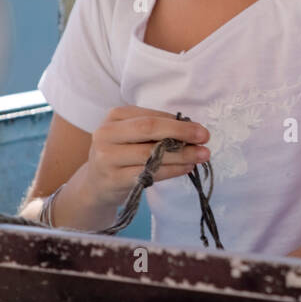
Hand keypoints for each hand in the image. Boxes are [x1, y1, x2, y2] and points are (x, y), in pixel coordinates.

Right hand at [78, 106, 212, 207]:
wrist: (95, 185)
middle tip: (205, 138)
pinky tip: (187, 168)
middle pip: (149, 129)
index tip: (200, 129)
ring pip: (151, 154)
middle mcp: (106, 134)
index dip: (178, 123)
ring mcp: (107, 158)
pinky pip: (149, 173)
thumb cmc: (122, 155)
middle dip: (181, 133)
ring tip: (201, 156)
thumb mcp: (132, 135)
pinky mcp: (113, 179)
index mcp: (114, 117)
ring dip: (182, 154)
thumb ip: (156, 129)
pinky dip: (172, 170)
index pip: (151, 116)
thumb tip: (192, 129)